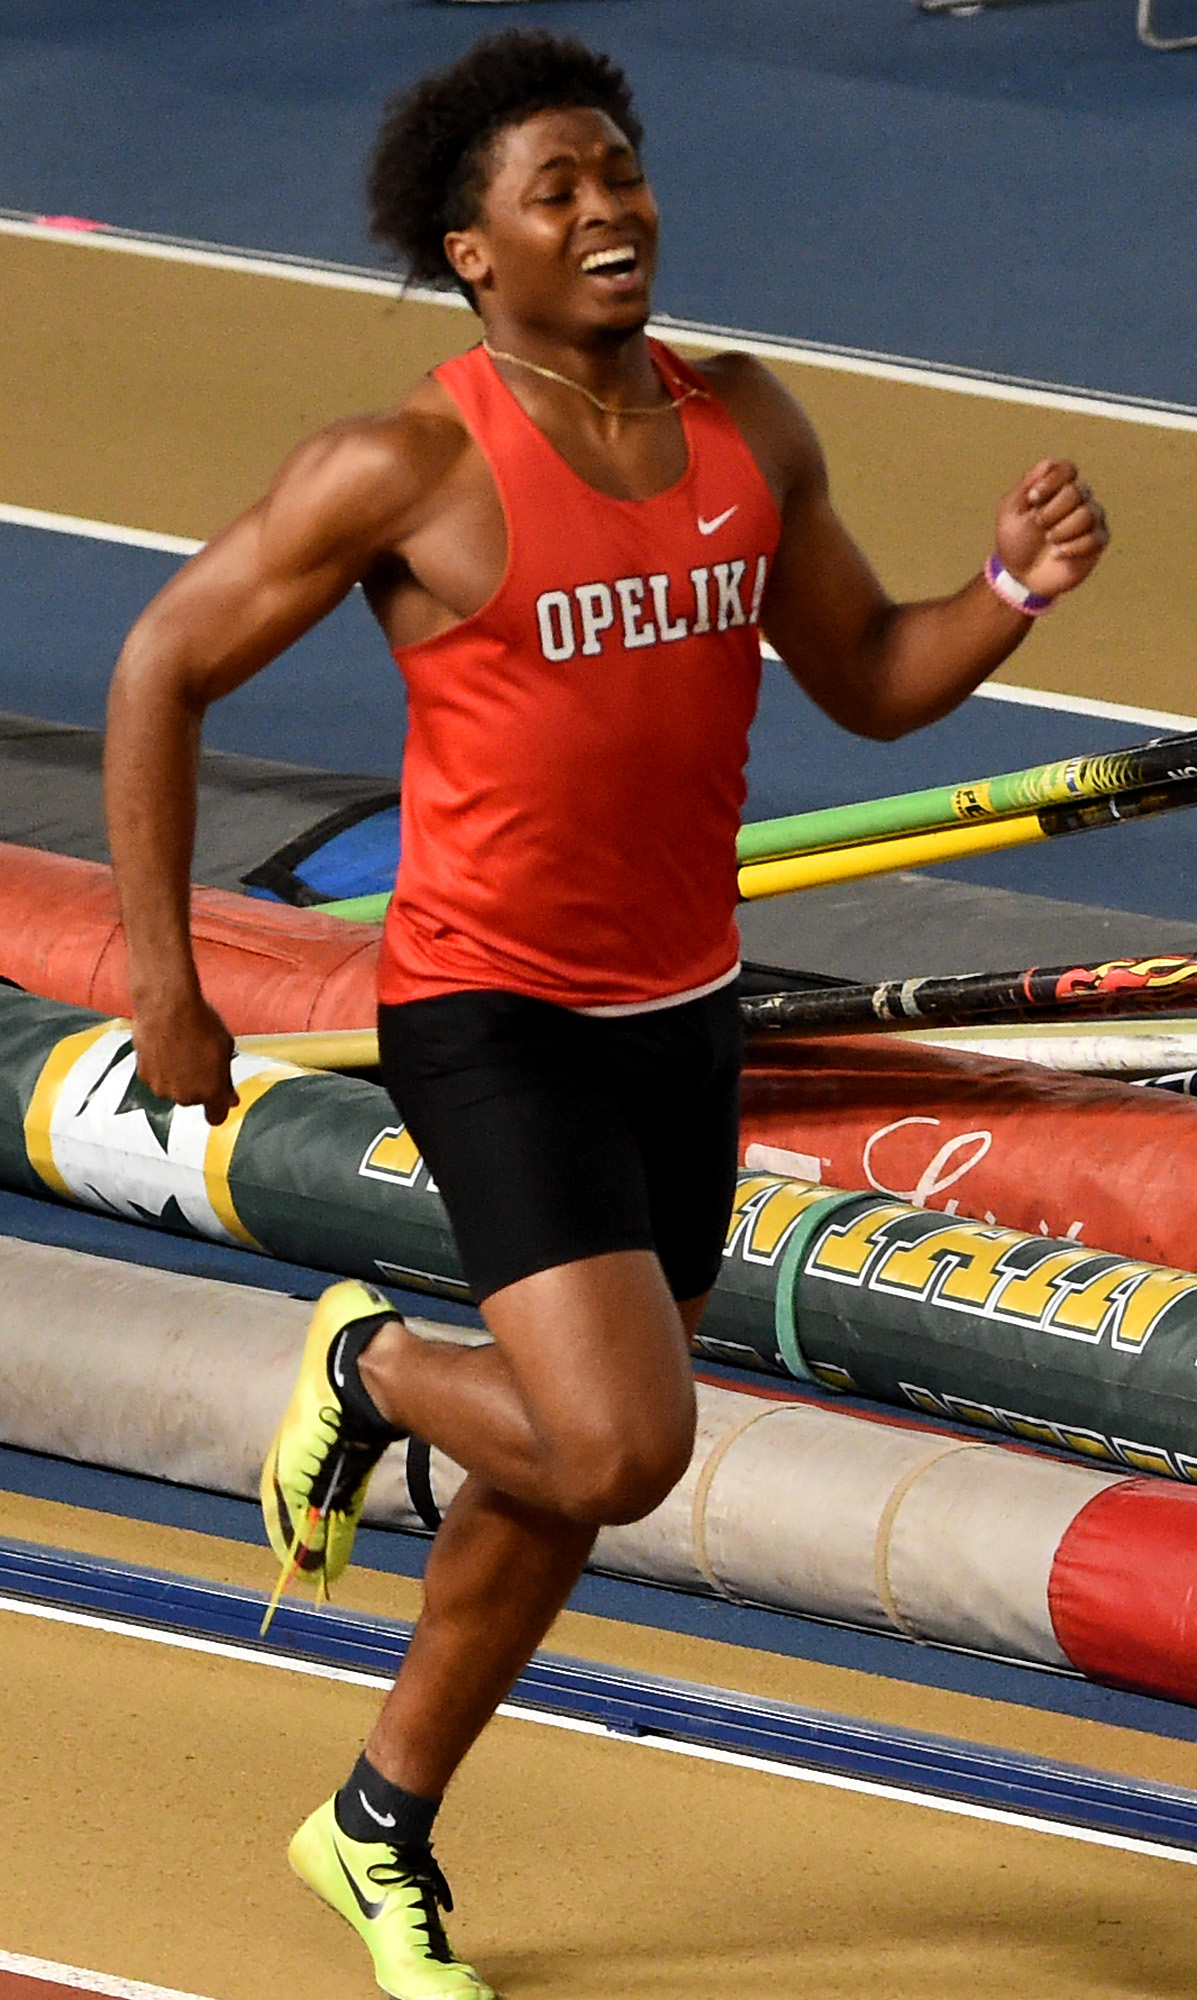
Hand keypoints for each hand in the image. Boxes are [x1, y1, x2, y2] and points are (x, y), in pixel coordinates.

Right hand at [132, 990, 238, 1126]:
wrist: (166, 1005)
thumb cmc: (200, 1022)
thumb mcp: (225, 1048)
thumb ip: (226, 1078)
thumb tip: (231, 1098)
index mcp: (211, 1091)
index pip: (216, 1117)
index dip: (219, 1107)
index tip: (220, 1098)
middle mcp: (185, 1096)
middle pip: (194, 1099)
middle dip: (198, 1085)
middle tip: (199, 1058)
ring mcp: (162, 1088)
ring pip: (173, 1089)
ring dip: (177, 1077)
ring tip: (181, 1048)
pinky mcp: (144, 1077)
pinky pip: (156, 1079)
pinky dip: (160, 1068)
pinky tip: (165, 1047)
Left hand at [994, 458, 1109, 600]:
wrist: (1020, 576)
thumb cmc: (1014, 541)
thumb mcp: (1010, 511)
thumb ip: (1027, 485)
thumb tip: (1049, 463)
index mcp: (1057, 487)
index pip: (1068, 469)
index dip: (1052, 481)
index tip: (1032, 499)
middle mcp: (1079, 499)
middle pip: (1078, 491)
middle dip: (1053, 510)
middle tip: (1039, 524)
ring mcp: (1091, 519)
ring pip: (1088, 514)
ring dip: (1063, 529)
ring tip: (1050, 540)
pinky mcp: (1098, 541)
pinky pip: (1095, 537)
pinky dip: (1073, 547)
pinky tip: (1059, 554)